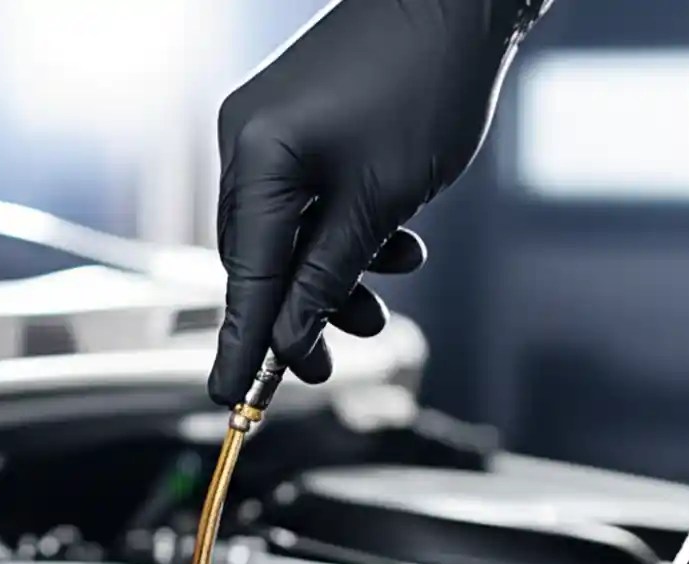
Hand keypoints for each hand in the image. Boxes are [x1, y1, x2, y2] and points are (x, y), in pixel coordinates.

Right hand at [208, 0, 541, 405]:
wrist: (456, 2)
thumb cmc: (425, 86)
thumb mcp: (380, 204)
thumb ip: (329, 278)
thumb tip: (289, 337)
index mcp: (256, 158)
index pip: (241, 275)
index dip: (240, 344)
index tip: (232, 399)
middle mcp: (247, 143)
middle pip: (260, 259)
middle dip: (300, 313)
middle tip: (326, 363)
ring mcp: (270, 131)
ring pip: (289, 235)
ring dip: (332, 277)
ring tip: (383, 299)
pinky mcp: (298, 127)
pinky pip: (307, 201)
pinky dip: (343, 235)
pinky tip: (394, 246)